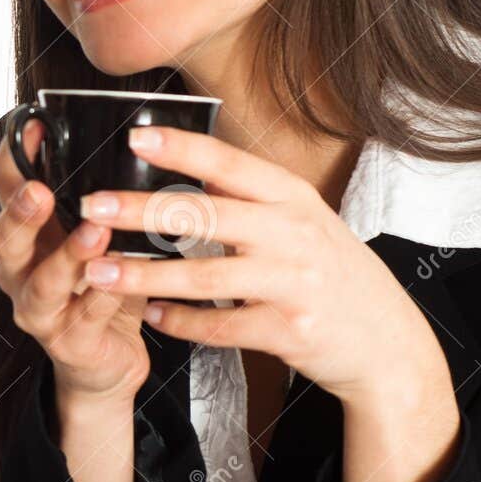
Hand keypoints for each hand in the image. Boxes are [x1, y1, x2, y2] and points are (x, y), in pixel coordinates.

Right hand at [0, 116, 151, 404]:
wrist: (106, 362)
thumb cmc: (99, 287)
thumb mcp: (92, 236)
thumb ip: (97, 198)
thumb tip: (127, 136)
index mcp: (24, 236)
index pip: (6, 189)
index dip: (14, 157)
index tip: (35, 125)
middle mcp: (19, 272)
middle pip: (4, 240)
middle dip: (20, 214)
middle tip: (39, 190)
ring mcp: (39, 312)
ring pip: (42, 284)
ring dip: (67, 256)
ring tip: (94, 233)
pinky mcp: (69, 344)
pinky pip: (86, 318)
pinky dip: (103, 298)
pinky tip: (121, 281)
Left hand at [73, 125, 444, 404]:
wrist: (389, 343)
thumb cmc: (331, 272)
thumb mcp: (303, 220)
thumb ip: (251, 196)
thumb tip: (189, 160)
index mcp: (293, 197)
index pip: (230, 164)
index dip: (182, 148)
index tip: (134, 138)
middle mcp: (294, 233)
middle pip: (206, 216)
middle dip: (142, 210)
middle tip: (91, 206)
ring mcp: (293, 283)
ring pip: (204, 276)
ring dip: (144, 275)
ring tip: (96, 272)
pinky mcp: (289, 330)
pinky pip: (220, 325)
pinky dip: (181, 321)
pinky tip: (151, 315)